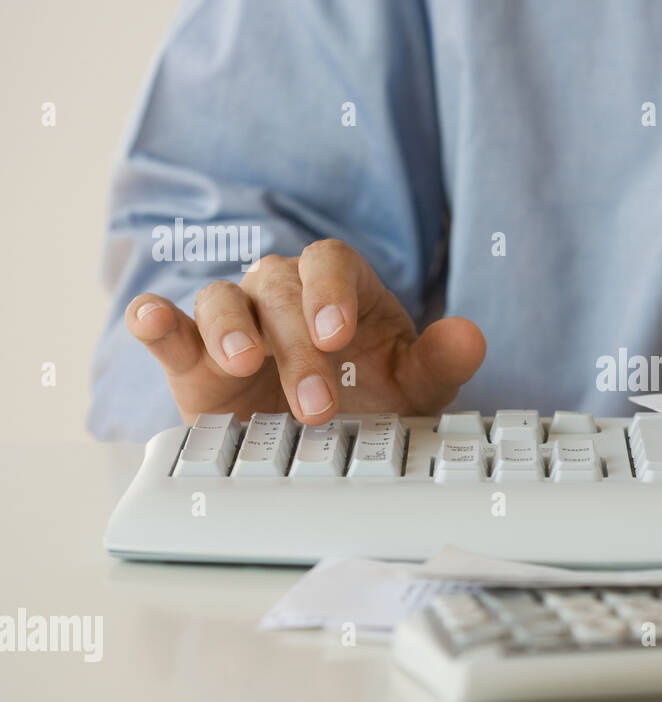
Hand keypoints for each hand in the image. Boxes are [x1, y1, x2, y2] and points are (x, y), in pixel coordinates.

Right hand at [126, 239, 485, 424]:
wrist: (332, 439)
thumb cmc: (374, 397)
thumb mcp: (415, 386)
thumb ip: (440, 360)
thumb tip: (472, 337)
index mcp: (339, 285)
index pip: (330, 262)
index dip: (330, 290)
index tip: (338, 333)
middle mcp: (283, 293)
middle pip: (280, 293)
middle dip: (298, 348)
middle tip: (319, 405)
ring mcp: (237, 321)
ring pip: (221, 301)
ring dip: (229, 331)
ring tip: (242, 364)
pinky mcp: (193, 357)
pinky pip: (170, 326)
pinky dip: (155, 320)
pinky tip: (150, 320)